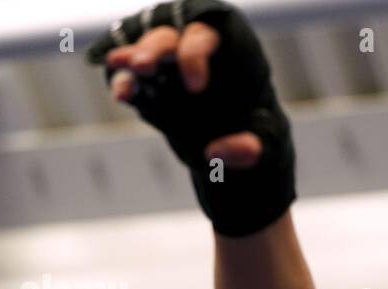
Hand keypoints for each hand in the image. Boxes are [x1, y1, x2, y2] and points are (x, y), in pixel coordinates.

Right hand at [86, 1, 295, 235]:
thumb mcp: (268, 142)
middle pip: (168, 35)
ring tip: (119, 72)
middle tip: (142, 66)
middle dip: (153, 48)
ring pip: (143, 52)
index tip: (196, 88)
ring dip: (129, 60)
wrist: (238, 140)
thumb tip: (217, 153)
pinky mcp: (150, 86)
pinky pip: (132, 78)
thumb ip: (252, 146)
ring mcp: (168, 65)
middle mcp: (193, 48)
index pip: (204, 36)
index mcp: (228, 48)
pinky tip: (122, 94)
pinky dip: (123, 83)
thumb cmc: (258, 129)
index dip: (195, 54)